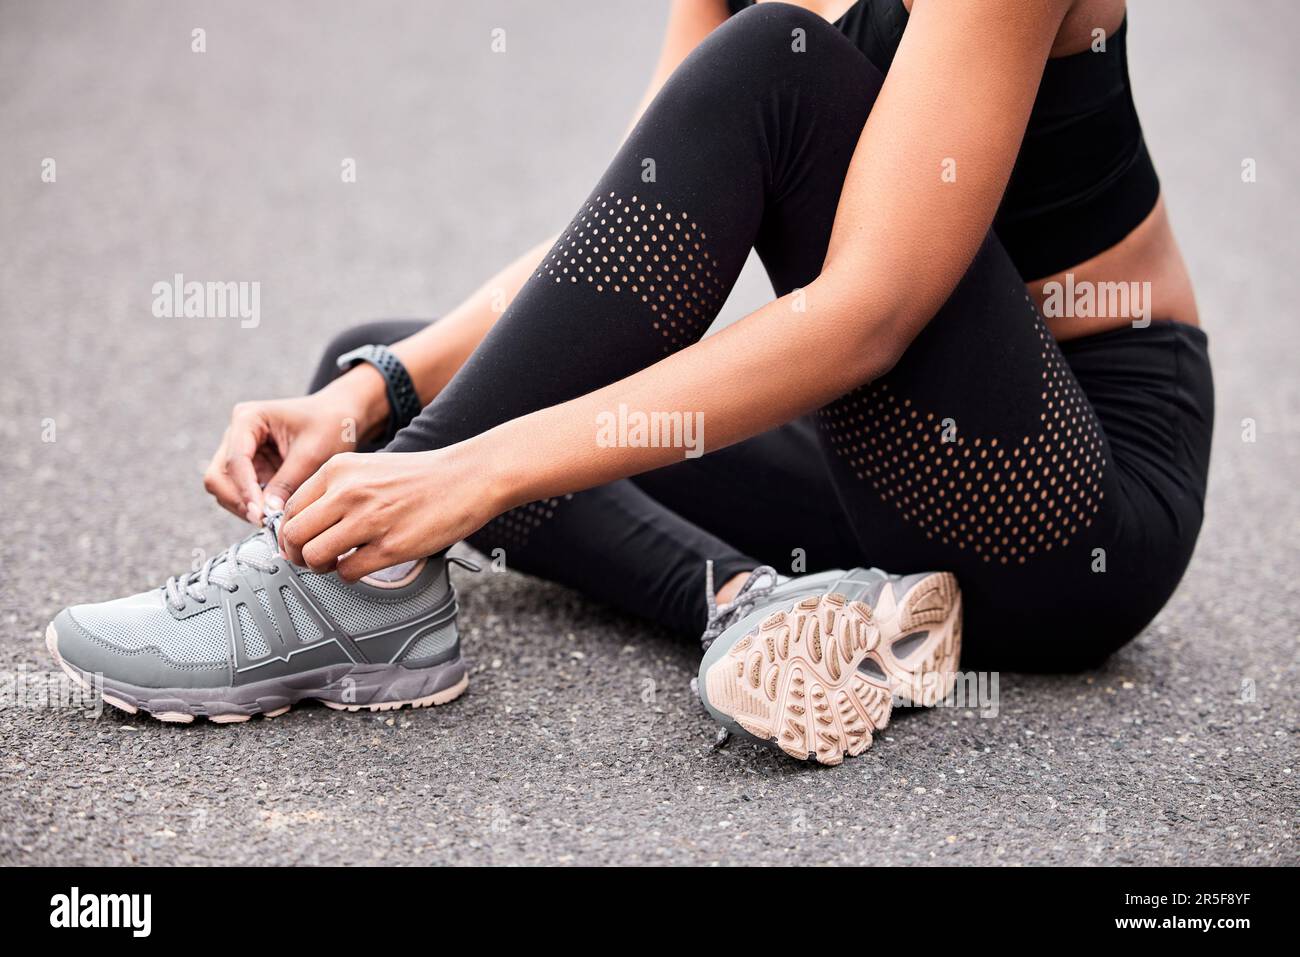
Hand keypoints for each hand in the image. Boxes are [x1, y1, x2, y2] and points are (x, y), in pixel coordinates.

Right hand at [204, 367, 388, 523]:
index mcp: (248, 419)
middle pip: (218, 476)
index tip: (259, 514)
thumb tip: (266, 513)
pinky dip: (254, 504)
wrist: (341, 417)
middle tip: (264, 521)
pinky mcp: (251, 467)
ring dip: (245, 505)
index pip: (235, 460)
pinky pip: (242, 492)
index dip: (245, 490)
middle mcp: (237, 433)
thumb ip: (287, 482)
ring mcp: (241, 451)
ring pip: (225, 488)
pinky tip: (275, 512)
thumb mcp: (312, 453)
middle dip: (238, 501)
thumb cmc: (330, 424)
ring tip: (273, 518)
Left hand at [277, 442, 505, 580]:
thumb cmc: (420, 477)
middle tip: (312, 559)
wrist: (467, 478)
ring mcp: (369, 520)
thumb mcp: (367, 469)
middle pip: (294, 535)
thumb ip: (335, 491)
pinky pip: (348, 572)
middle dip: (297, 555)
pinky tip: (364, 564)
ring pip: (315, 556)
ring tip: (337, 563)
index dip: (290, 533)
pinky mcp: (391, 546)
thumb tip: (305, 525)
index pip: (289, 509)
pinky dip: (349, 575)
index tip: (301, 543)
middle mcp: (348, 492)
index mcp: (338, 470)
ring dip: (321, 568)